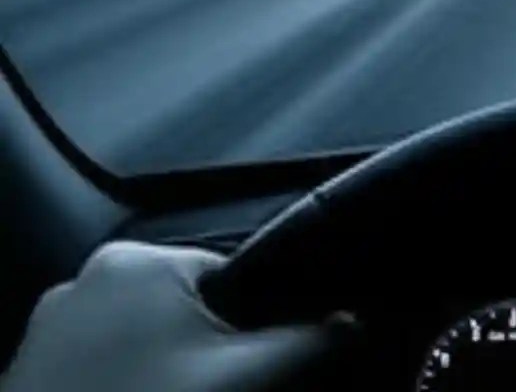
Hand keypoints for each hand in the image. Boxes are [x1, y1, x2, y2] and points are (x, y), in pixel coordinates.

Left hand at [1, 241, 351, 391]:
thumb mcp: (242, 378)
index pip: (226, 276)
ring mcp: (54, 323)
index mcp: (140, 262)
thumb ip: (307, 343)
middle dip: (205, 348)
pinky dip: (130, 379)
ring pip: (144, 337)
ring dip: (167, 367)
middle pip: (184, 308)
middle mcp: (89, 279)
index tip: (247, 363)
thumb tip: (353, 323)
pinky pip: (106, 359)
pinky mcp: (37, 363)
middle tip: (214, 384)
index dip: (248, 323)